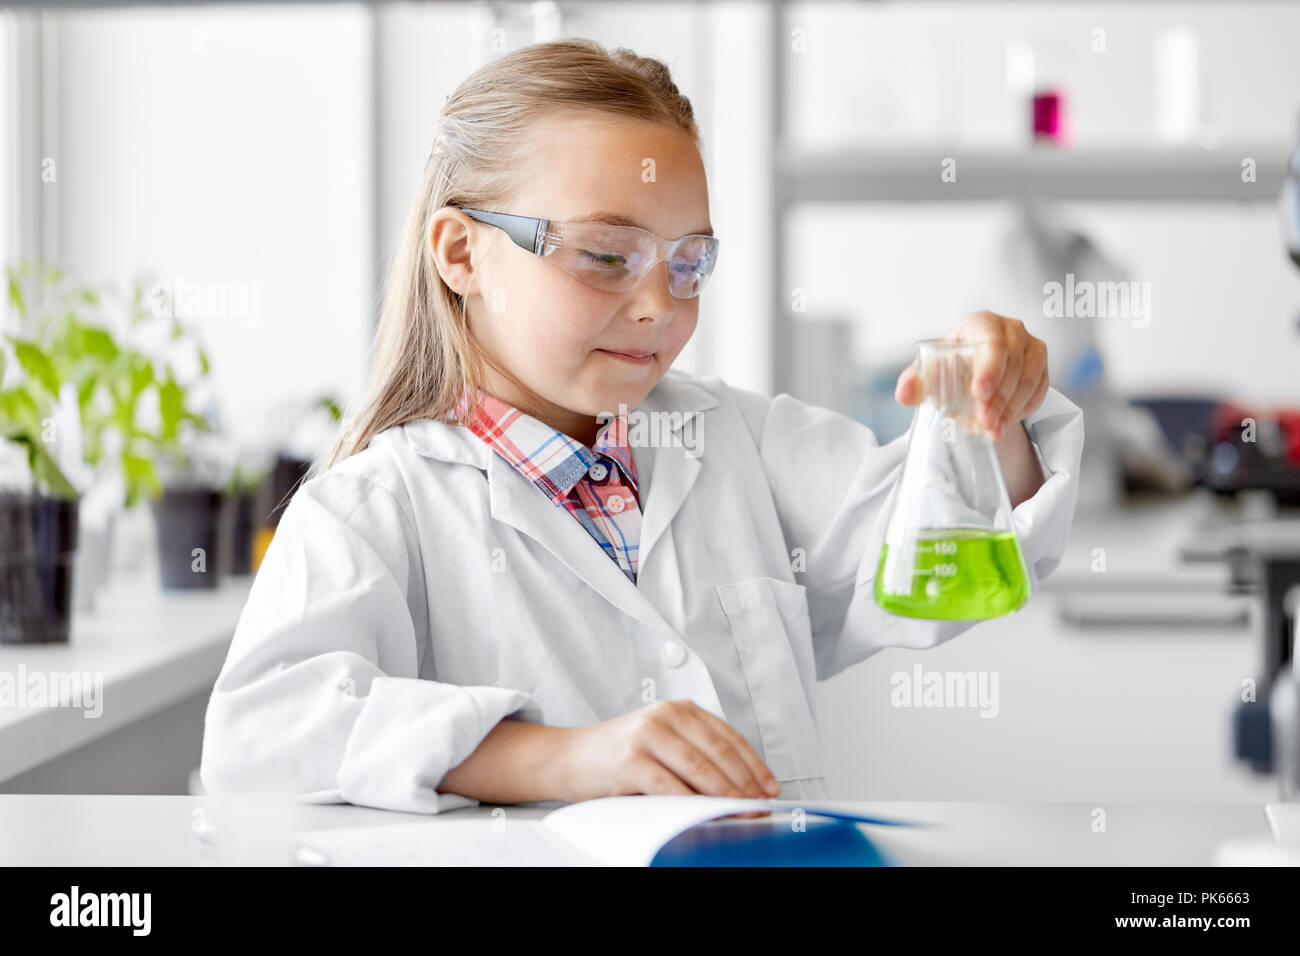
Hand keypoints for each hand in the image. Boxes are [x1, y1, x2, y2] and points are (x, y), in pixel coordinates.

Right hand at [558, 700, 778, 815]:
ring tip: (741, 812)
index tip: (769, 788)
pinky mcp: (630, 759)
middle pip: (718, 752)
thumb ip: (695, 754)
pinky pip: (669, 785)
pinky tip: (704, 815)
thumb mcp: (662, 743)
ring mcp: (646, 734)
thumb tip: (741, 787)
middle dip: (745, 783)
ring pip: (698, 768)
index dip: (754, 765)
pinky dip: (691, 803)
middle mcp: (665, 715)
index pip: (728, 737)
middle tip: (760, 806)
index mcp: (679, 709)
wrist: (569, 757)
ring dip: (725, 794)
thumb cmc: (620, 755)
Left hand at [894, 311, 1048, 440]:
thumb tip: (904, 393)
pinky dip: (1024, 408)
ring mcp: (1031, 347)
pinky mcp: (1042, 366)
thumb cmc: (949, 369)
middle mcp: (1011, 329)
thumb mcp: (929, 376)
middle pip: (1013, 362)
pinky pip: (1039, 389)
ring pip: (1030, 378)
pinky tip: (1006, 421)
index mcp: (981, 323)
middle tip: (985, 423)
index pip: (992, 342)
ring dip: (1012, 407)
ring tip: (993, 429)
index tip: (980, 395)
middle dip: (999, 397)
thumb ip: (913, 384)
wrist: (969, 378)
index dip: (990, 369)